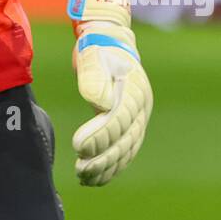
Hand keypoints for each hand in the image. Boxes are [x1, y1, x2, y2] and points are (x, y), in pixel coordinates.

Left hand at [66, 0, 152, 186]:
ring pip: (126, 149)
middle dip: (103, 157)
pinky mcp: (129, 125)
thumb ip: (94, 78)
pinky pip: (124, 150)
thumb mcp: (93, 55)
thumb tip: (100, 103)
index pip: (120, 117)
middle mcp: (141, 106)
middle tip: (81, 169)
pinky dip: (111, 166)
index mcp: (134, 88)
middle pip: (126, 138)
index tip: (79, 146)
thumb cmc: (97, 47)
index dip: (101, 135)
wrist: (108, 41)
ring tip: (84, 178)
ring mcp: (138, 117)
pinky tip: (95, 178)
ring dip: (107, 167)